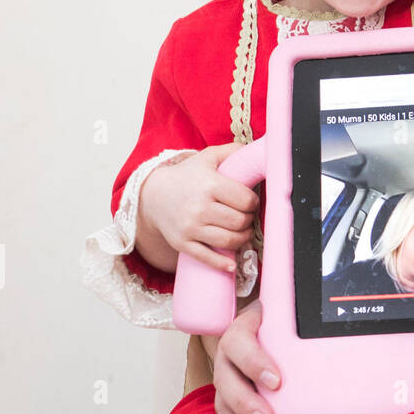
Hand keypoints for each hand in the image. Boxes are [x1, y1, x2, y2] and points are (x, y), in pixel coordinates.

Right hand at [137, 143, 257, 273]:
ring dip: (242, 238)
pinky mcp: (182, 243)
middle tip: (247, 216)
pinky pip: (206, 257)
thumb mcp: (207, 157)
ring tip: (243, 231)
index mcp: (209, 185)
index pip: (246, 200)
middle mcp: (199, 207)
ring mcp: (190, 228)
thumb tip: (260, 148)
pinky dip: (222, 263)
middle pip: (239, 221)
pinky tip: (232, 264)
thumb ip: (233, 151)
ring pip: (229, 240)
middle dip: (249, 220)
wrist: (153, 196)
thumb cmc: (186, 176)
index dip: (254, 203)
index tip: (251, 202)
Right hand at [212, 302, 301, 413]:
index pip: (238, 343)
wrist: (269, 328)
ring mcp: (226, 383)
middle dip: (246, 406)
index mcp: (240, 332)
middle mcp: (227, 359)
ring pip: (225, 410)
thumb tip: (343, 330)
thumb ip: (303, 321)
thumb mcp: (288, 314)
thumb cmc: (283, 323)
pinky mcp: (231, 405)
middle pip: (225, 383)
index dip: (253, 362)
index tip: (277, 381)